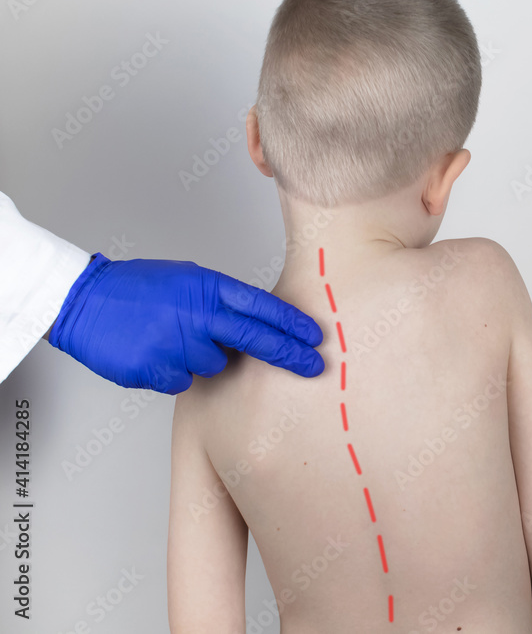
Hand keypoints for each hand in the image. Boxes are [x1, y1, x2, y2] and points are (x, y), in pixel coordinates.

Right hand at [48, 253, 324, 393]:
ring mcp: (177, 343)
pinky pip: (185, 381)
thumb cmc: (140, 289)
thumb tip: (262, 323)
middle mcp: (197, 315)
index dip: (292, 324)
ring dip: (205, 359)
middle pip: (256, 339)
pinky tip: (156, 353)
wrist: (84, 301)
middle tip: (315, 365)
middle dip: (290, 354)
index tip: (315, 337)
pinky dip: (176, 372)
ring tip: (175, 339)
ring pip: (216, 366)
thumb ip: (223, 301)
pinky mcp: (157, 369)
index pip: (262, 307)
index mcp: (207, 288)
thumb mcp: (188, 280)